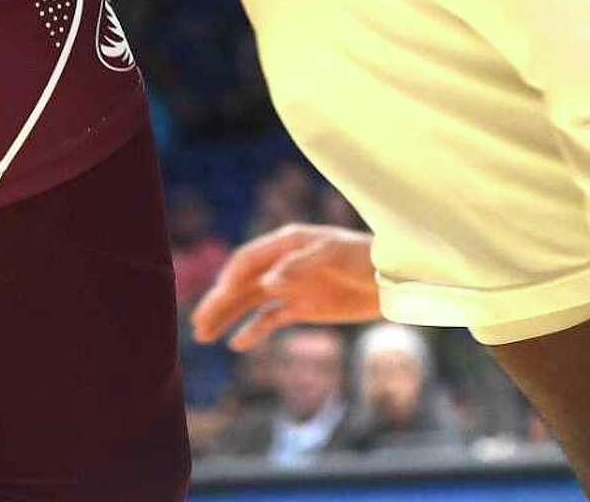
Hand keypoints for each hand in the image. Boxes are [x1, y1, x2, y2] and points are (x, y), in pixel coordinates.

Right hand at [191, 224, 378, 349]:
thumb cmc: (363, 258)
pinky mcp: (301, 308)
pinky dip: (253, 331)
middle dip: (219, 302)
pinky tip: (237, 344)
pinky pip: (270, 319)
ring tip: (204, 334)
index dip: (232, 277)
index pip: (248, 259)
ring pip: (250, 303)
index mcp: (285, 244)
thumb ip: (300, 266)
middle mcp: (281, 265)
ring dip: (227, 317)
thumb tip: (269, 282)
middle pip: (242, 284)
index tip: (220, 296)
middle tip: (197, 325)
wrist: (392, 279)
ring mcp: (290, 287)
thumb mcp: (333, 255)